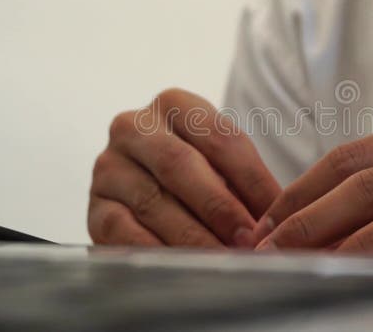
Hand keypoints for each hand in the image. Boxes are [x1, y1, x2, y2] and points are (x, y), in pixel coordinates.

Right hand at [88, 88, 279, 247]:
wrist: (149, 189)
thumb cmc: (201, 174)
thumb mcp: (224, 165)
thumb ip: (246, 183)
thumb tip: (276, 219)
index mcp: (174, 104)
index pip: (219, 138)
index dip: (251, 180)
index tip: (273, 215)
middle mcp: (134, 127)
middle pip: (180, 165)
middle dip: (220, 208)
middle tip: (248, 241)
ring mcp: (109, 166)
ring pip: (154, 202)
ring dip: (194, 237)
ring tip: (225, 260)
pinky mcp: (95, 207)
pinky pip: (125, 232)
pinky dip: (159, 252)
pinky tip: (184, 268)